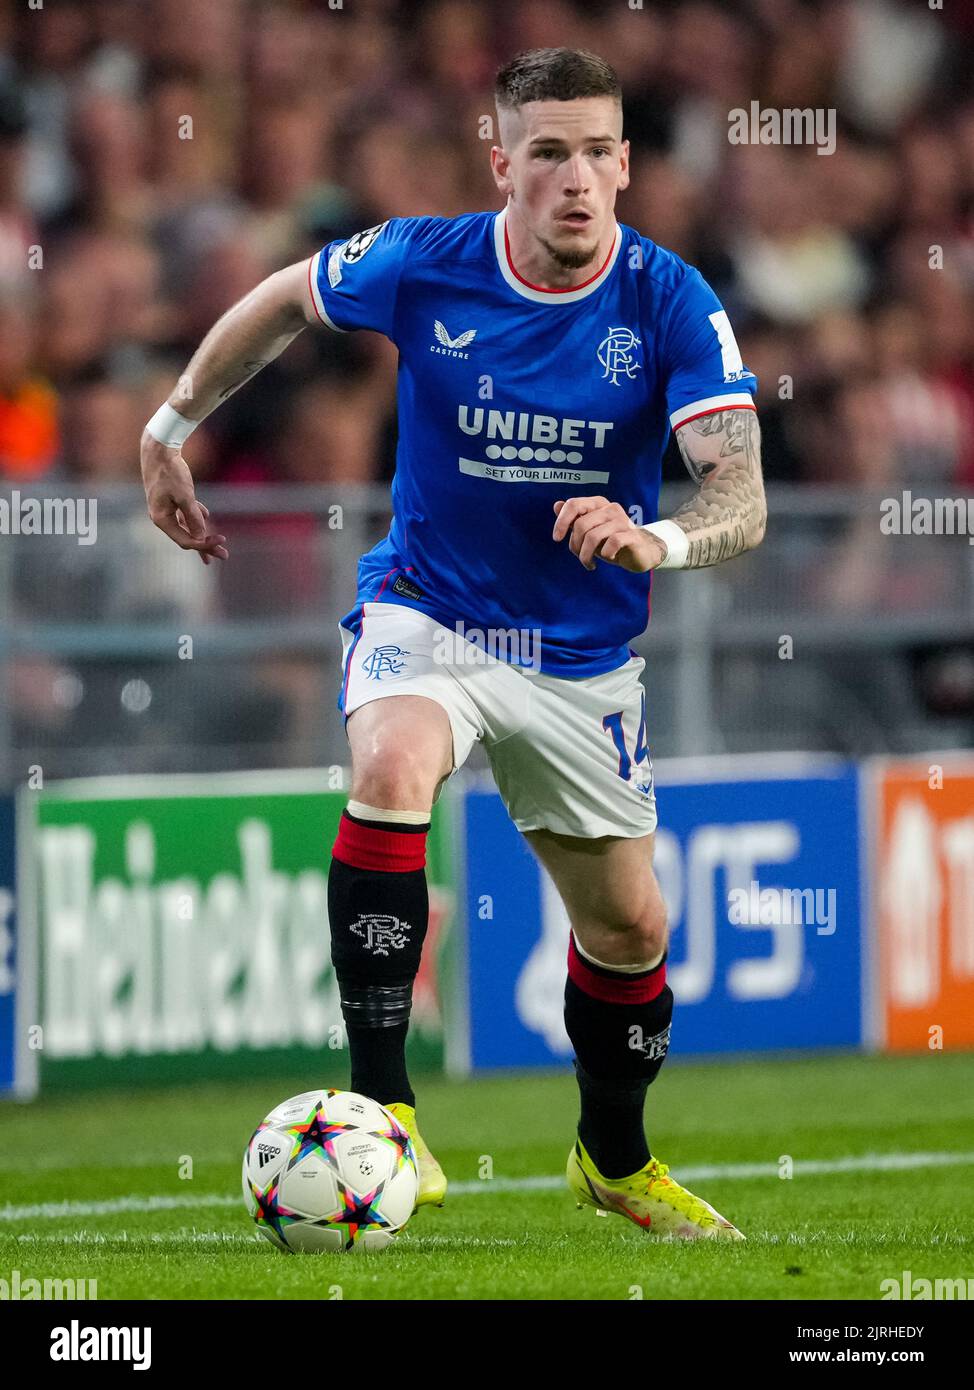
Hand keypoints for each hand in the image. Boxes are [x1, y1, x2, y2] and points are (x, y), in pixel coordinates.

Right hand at [140, 431, 228, 564]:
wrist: (158, 449)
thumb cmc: (170, 472)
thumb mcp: (185, 495)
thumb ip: (193, 517)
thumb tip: (200, 537)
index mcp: (161, 519)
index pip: (186, 540)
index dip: (204, 544)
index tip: (223, 539)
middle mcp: (162, 517)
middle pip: (187, 537)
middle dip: (206, 547)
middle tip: (224, 556)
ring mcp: (166, 508)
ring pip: (187, 526)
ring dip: (203, 534)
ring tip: (218, 542)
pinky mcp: (170, 499)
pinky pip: (185, 513)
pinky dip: (196, 516)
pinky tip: (206, 516)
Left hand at [552, 497, 666, 572]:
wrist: (640, 552)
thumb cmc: (611, 541)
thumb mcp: (590, 531)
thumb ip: (575, 519)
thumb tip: (556, 505)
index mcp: (598, 504)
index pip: (573, 504)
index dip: (561, 522)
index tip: (557, 538)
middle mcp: (610, 508)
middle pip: (581, 525)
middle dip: (575, 546)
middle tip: (581, 557)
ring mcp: (623, 520)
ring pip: (593, 537)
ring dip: (586, 556)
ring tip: (589, 564)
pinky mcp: (632, 535)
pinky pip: (611, 544)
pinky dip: (605, 554)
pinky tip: (608, 557)